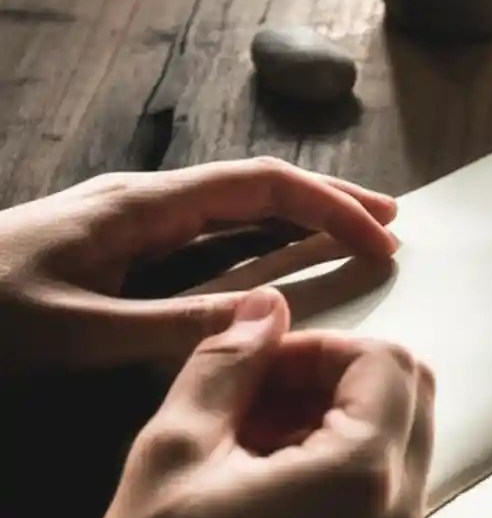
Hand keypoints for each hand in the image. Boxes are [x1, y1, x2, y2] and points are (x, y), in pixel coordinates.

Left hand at [0, 158, 398, 375]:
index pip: (262, 187)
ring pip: (236, 208)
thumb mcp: (73, 331)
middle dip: (330, 200)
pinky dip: (260, 243)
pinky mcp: (117, 249)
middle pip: (259, 187)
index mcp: (142, 207)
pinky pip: (209, 235)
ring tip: (353, 238)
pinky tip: (278, 264)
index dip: (330, 206)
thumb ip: (172, 328)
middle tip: (392, 226)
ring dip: (300, 219)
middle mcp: (144, 204)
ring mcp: (130, 223)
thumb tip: (269, 320)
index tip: (381, 239)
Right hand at [61, 287, 433, 517]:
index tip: (265, 363)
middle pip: (410, 397)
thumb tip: (264, 310)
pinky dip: (343, 471)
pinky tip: (268, 487)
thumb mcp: (173, 453)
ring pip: (401, 444)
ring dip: (339, 423)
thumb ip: (228, 364)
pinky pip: (388, 498)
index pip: (387, 362)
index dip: (324, 346)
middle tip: (259, 398)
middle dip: (337, 379)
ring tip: (253, 447)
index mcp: (358, 481)